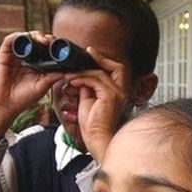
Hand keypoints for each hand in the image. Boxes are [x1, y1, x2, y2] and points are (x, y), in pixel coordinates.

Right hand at [0, 32, 64, 140]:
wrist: (5, 105)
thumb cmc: (23, 98)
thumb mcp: (42, 86)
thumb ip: (53, 77)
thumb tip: (69, 70)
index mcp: (35, 64)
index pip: (45, 49)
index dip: (54, 45)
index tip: (62, 47)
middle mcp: (25, 57)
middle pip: (37, 40)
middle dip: (47, 38)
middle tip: (54, 42)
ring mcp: (15, 54)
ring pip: (26, 37)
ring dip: (36, 35)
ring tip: (45, 41)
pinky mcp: (4, 54)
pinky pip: (11, 39)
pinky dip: (20, 36)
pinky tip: (29, 39)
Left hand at [68, 46, 130, 162]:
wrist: (97, 139)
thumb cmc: (93, 125)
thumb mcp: (88, 100)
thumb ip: (87, 87)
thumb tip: (80, 77)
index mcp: (118, 92)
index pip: (116, 70)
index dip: (104, 60)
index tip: (90, 53)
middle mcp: (122, 92)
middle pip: (117, 67)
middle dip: (100, 58)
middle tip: (86, 53)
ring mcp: (118, 94)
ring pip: (101, 73)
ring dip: (82, 72)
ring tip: (69, 76)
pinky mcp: (110, 96)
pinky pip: (95, 80)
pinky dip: (82, 79)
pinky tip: (72, 82)